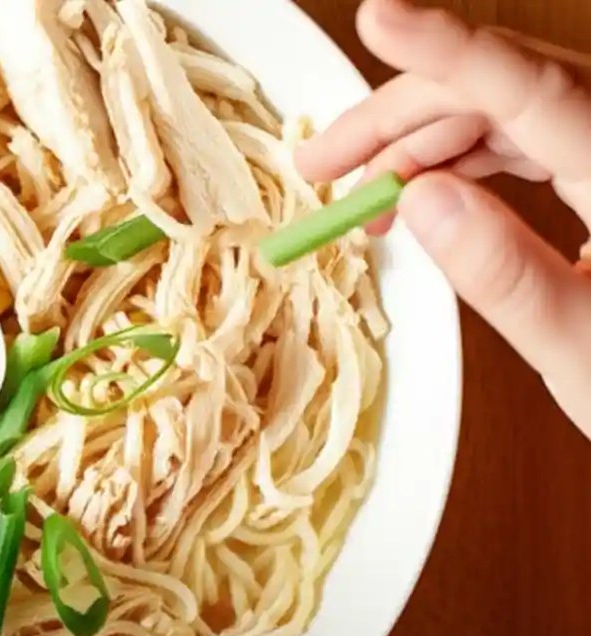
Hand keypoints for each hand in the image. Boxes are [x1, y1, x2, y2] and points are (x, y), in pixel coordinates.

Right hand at [296, 0, 590, 438]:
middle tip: (321, 162)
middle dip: (399, 116)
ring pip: (503, 108)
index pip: (530, 90)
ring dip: (420, 141)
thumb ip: (504, 274)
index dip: (448, 49)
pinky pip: (521, 135)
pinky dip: (457, 160)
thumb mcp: (579, 350)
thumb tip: (422, 197)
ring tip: (360, 196)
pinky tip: (417, 195)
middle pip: (502, 89)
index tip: (380, 18)